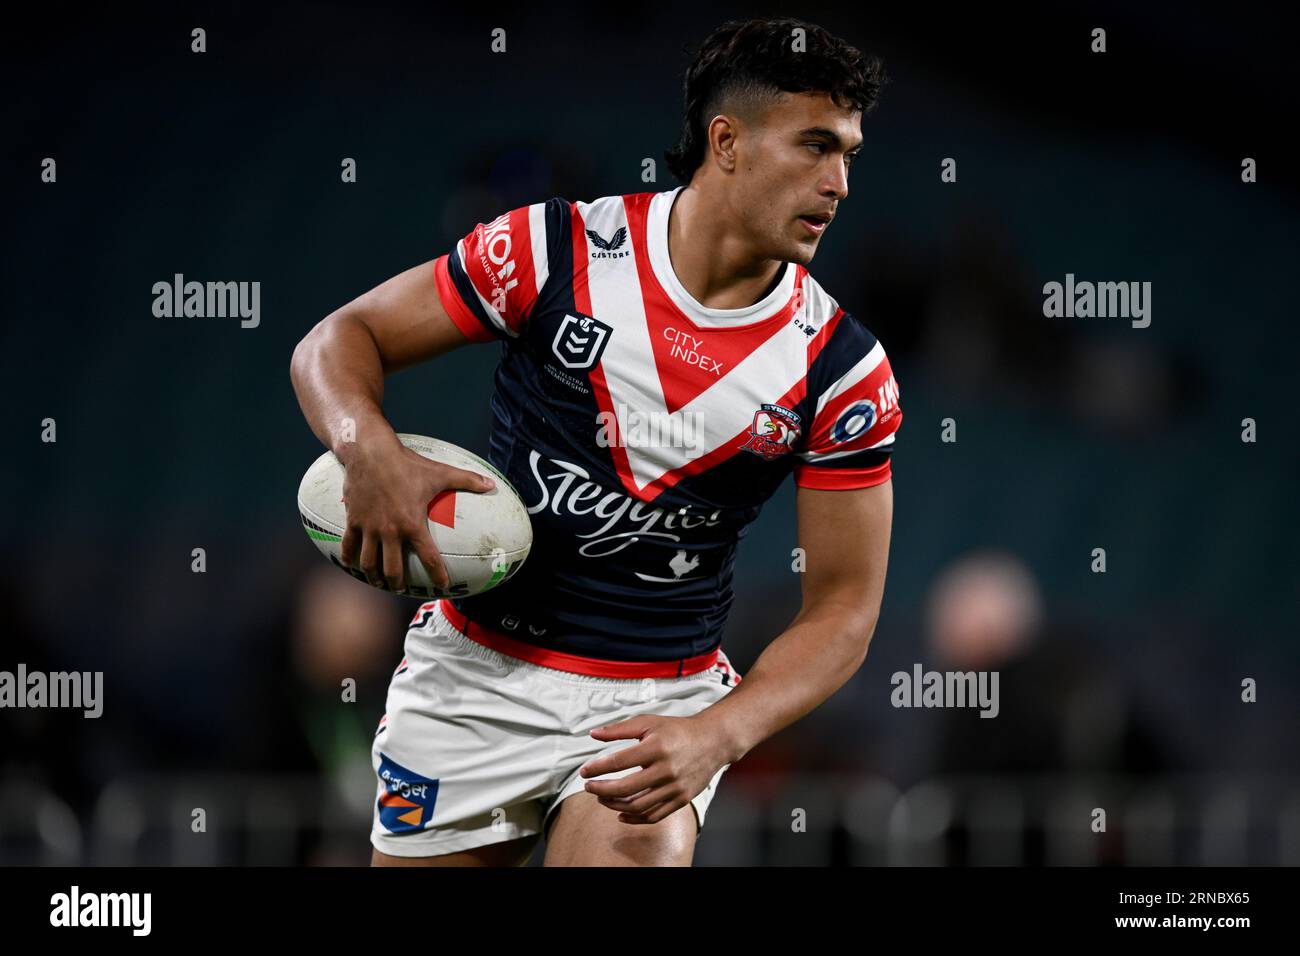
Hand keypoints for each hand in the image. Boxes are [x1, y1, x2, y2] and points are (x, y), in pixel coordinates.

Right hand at [339, 437, 494, 592]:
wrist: (370, 452)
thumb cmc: (407, 463)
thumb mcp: (439, 472)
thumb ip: (467, 480)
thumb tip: (492, 484)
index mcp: (412, 523)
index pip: (428, 557)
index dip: (437, 574)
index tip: (443, 585)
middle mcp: (390, 530)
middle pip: (392, 568)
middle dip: (397, 583)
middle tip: (401, 589)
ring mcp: (369, 527)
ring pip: (369, 562)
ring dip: (374, 576)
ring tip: (378, 582)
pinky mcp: (353, 520)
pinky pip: (349, 545)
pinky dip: (348, 557)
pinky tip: (350, 564)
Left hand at [579, 714, 731, 824]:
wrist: (712, 741)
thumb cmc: (677, 730)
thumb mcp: (648, 722)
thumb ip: (619, 729)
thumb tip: (593, 734)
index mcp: (656, 747)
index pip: (618, 762)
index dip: (597, 768)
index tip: (584, 772)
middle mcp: (666, 769)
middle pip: (625, 788)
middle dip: (601, 789)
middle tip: (588, 787)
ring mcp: (675, 787)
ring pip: (638, 805)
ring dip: (614, 805)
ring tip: (602, 798)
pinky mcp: (682, 799)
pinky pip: (655, 815)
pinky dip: (635, 818)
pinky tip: (621, 814)